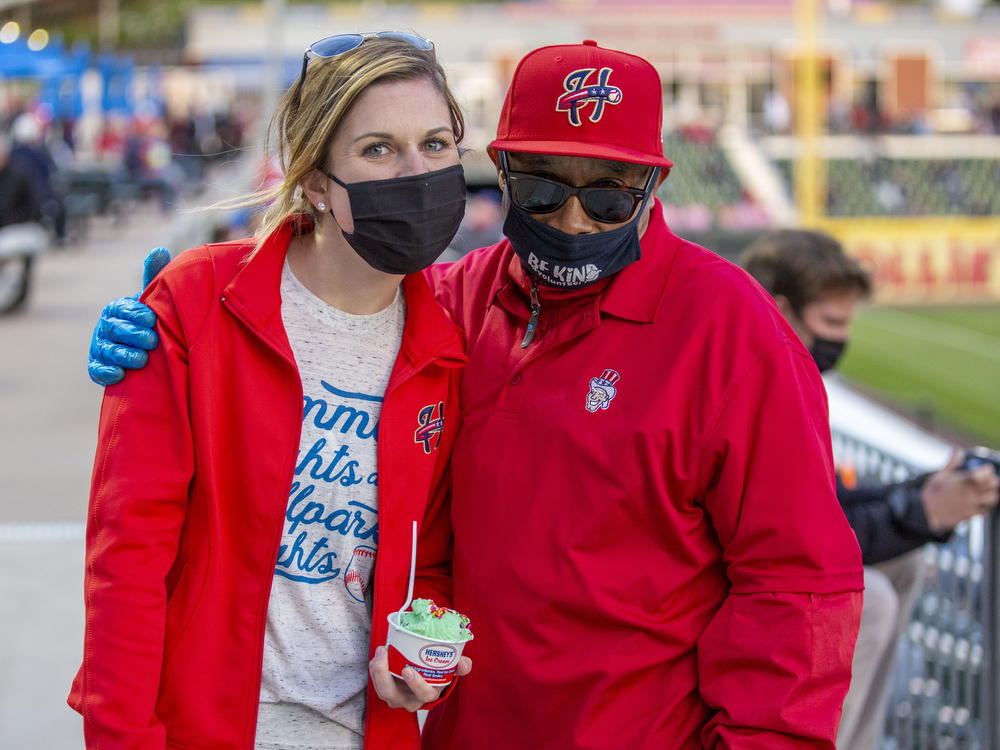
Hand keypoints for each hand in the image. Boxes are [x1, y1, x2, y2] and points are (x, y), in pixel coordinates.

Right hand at [88, 248, 170, 385]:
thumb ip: (153, 276)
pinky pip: (98, 370)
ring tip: (142, 360)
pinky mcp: (97, 367)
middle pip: (116, 330)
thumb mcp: (150, 298)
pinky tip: (120, 375)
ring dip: (124, 355)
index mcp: (118, 308)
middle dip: (133, 335)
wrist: (141, 350)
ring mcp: (100, 347)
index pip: (124, 309)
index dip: (136, 314)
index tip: (152, 319)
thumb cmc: (148, 320)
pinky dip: (107, 373)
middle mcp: (106, 326)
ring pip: (108, 351)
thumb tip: (159, 249)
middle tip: (152, 341)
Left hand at [368, 645, 470, 711]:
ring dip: (377, 671)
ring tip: (381, 651)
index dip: (416, 684)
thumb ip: (460, 666)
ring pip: (382, 690)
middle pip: (394, 695)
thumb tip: (465, 663)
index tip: (408, 670)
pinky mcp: (386, 690)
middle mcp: (410, 700)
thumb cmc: (437, 673)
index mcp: (428, 694)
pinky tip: (380, 653)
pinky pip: (377, 682)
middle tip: (385, 654)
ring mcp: (396, 697)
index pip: (423, 694)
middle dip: (385, 676)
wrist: (425, 678)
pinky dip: (375, 668)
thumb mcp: (450, 669)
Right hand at [922, 452, 999, 531]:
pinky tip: (981, 504)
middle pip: (992, 485)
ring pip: (992, 498)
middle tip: (991, 480)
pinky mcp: (970, 514)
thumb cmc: (932, 492)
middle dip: (993, 482)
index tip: (988, 469)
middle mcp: (969, 492)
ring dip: (992, 494)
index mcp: (963, 481)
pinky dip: (986, 507)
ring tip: (988, 493)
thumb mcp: (940, 474)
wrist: (926, 511)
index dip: (988, 470)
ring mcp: (971, 504)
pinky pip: (986, 511)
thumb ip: (952, 462)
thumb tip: (956, 450)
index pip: (985, 473)